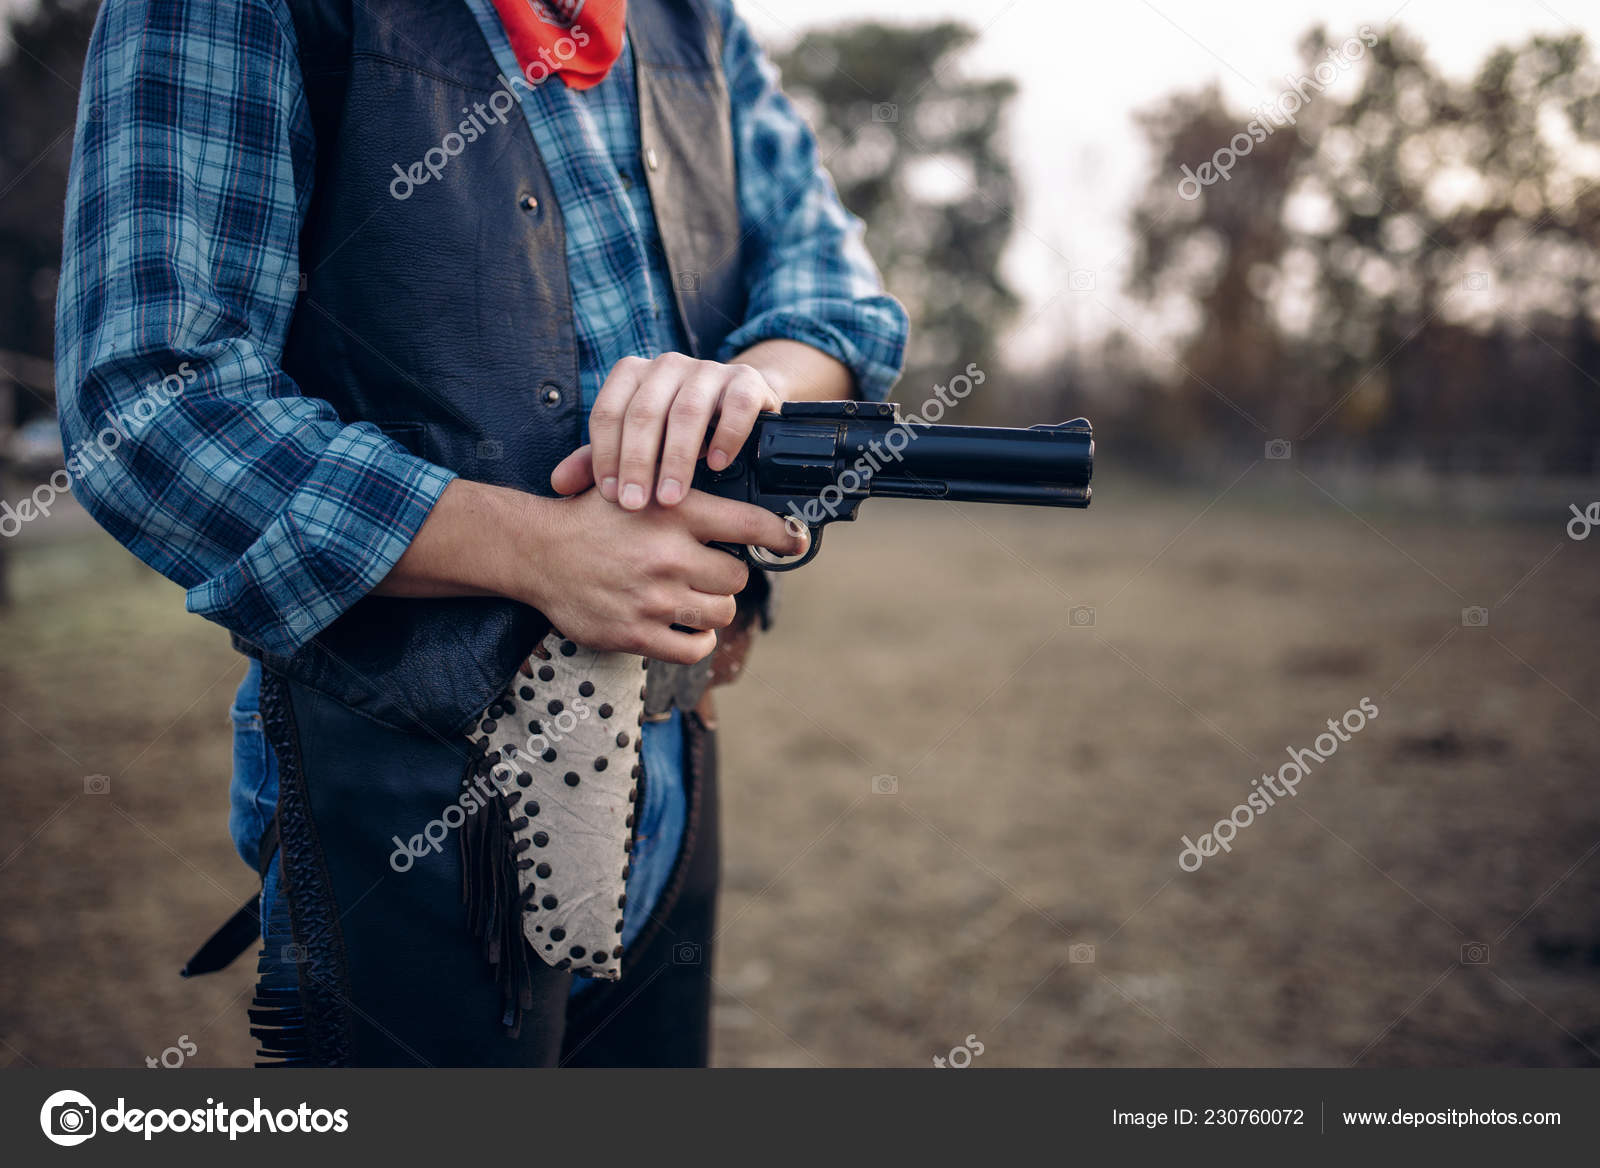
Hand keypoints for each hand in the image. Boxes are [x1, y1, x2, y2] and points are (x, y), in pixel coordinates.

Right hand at [517, 486, 805, 663]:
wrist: (536, 551)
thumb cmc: (592, 518)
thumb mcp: (639, 486)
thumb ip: (686, 493)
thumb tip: (744, 502)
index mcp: (674, 511)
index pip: (750, 523)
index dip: (781, 534)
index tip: (795, 541)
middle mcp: (669, 555)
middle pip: (737, 577)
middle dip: (726, 576)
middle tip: (705, 571)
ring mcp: (654, 598)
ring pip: (721, 613)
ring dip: (713, 609)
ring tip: (693, 598)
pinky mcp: (636, 634)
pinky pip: (695, 649)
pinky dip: (698, 641)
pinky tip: (688, 628)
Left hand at [552, 353, 781, 510]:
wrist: (736, 405)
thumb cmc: (677, 430)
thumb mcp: (636, 444)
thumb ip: (598, 460)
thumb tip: (559, 483)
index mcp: (633, 374)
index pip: (609, 410)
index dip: (606, 455)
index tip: (611, 496)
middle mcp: (667, 365)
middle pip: (644, 411)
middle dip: (637, 463)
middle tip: (636, 504)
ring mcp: (708, 369)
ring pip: (687, 410)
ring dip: (677, 458)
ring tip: (671, 497)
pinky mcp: (746, 381)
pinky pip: (736, 404)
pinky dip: (727, 436)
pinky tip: (718, 464)